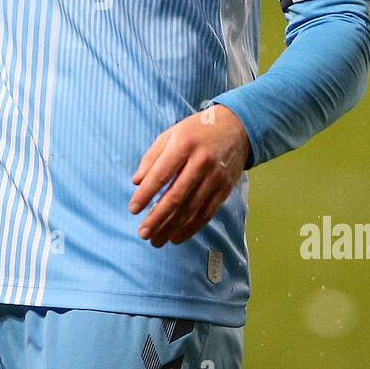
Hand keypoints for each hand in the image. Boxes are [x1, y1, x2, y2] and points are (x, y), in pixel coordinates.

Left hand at [129, 104, 249, 247]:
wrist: (236, 127)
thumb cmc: (196, 130)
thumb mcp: (170, 134)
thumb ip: (152, 157)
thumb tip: (136, 182)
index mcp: (184, 145)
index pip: (161, 174)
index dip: (146, 194)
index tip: (133, 209)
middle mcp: (201, 162)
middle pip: (177, 196)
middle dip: (157, 218)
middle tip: (142, 233)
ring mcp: (215, 177)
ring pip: (192, 209)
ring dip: (172, 228)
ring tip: (156, 240)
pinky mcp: (224, 189)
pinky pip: (207, 213)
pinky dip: (191, 228)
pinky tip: (176, 237)